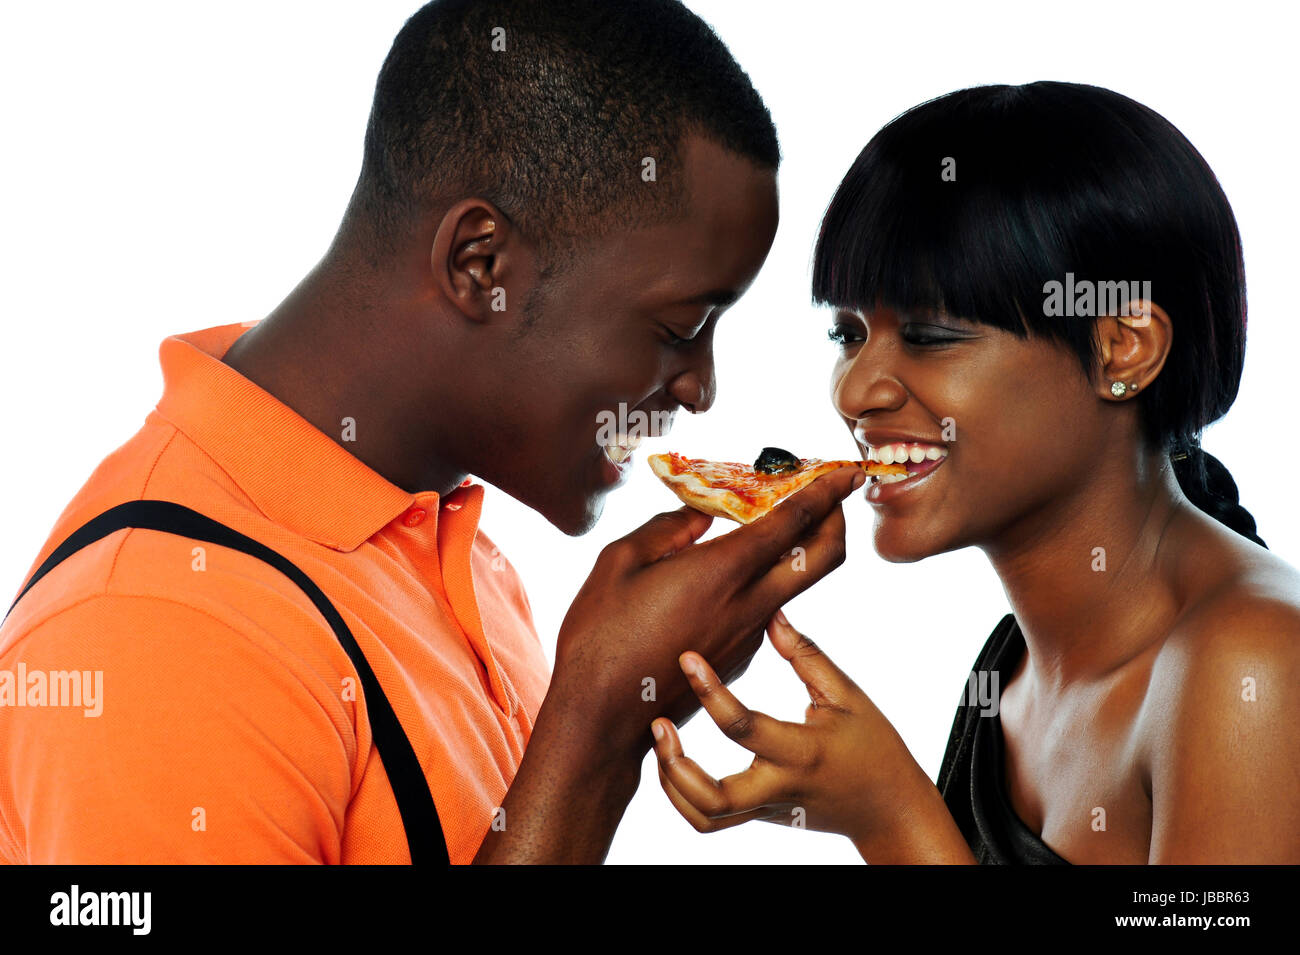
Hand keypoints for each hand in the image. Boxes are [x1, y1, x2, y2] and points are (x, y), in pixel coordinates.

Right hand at [547, 466, 864, 762]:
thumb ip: (668, 529)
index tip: (847, 471)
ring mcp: (750, 635)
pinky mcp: (740, 657)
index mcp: (723, 571)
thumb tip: (700, 513)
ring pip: (796, 583)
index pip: (795, 520)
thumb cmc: (600, 635)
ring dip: (799, 550)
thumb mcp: (620, 562)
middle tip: (828, 497)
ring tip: (767, 525)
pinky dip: (765, 580)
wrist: (602, 718)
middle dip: (836, 520)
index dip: (827, 490)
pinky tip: (727, 573)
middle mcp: (749, 603)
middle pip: (824, 557)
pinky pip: (766, 608)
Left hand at [650, 610, 975, 861]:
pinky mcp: (758, 816)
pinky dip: (682, 796)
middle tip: (661, 722)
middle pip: (713, 798)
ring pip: (705, 818)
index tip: (688, 658)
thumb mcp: (848, 695)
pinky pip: (709, 820)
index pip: (743, 727)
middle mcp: (779, 786)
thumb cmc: (873, 746)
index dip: (710, 691)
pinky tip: (676, 762)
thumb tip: (772, 614)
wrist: (888, 810)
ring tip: (662, 742)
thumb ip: (807, 655)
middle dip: (675, 764)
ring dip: (671, 785)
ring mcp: (765, 807)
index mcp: (802, 751)